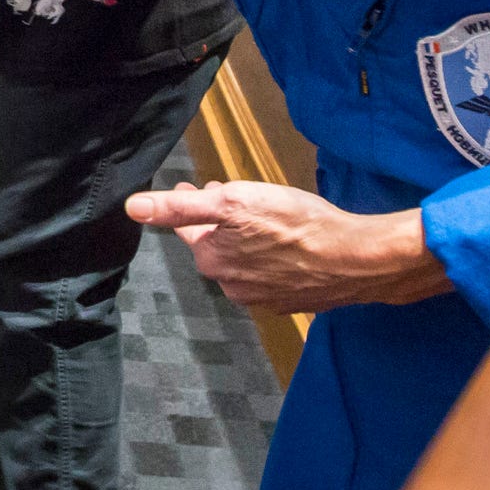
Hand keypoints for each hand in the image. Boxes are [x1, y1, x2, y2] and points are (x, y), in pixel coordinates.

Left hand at [126, 181, 453, 313]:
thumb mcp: (234, 202)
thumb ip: (180, 207)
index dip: (191, 204)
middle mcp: (232, 285)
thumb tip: (133, 207)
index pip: (189, 228)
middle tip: (234, 197)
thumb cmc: (296, 225)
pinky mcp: (292, 301)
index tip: (198, 188)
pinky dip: (272, 256)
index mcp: (212, 260)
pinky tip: (290, 244)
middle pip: (216, 246)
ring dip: (246, 240)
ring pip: (244, 261)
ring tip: (266, 218)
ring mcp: (263, 298)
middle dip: (218, 222)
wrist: (356, 259)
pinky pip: (271, 274)